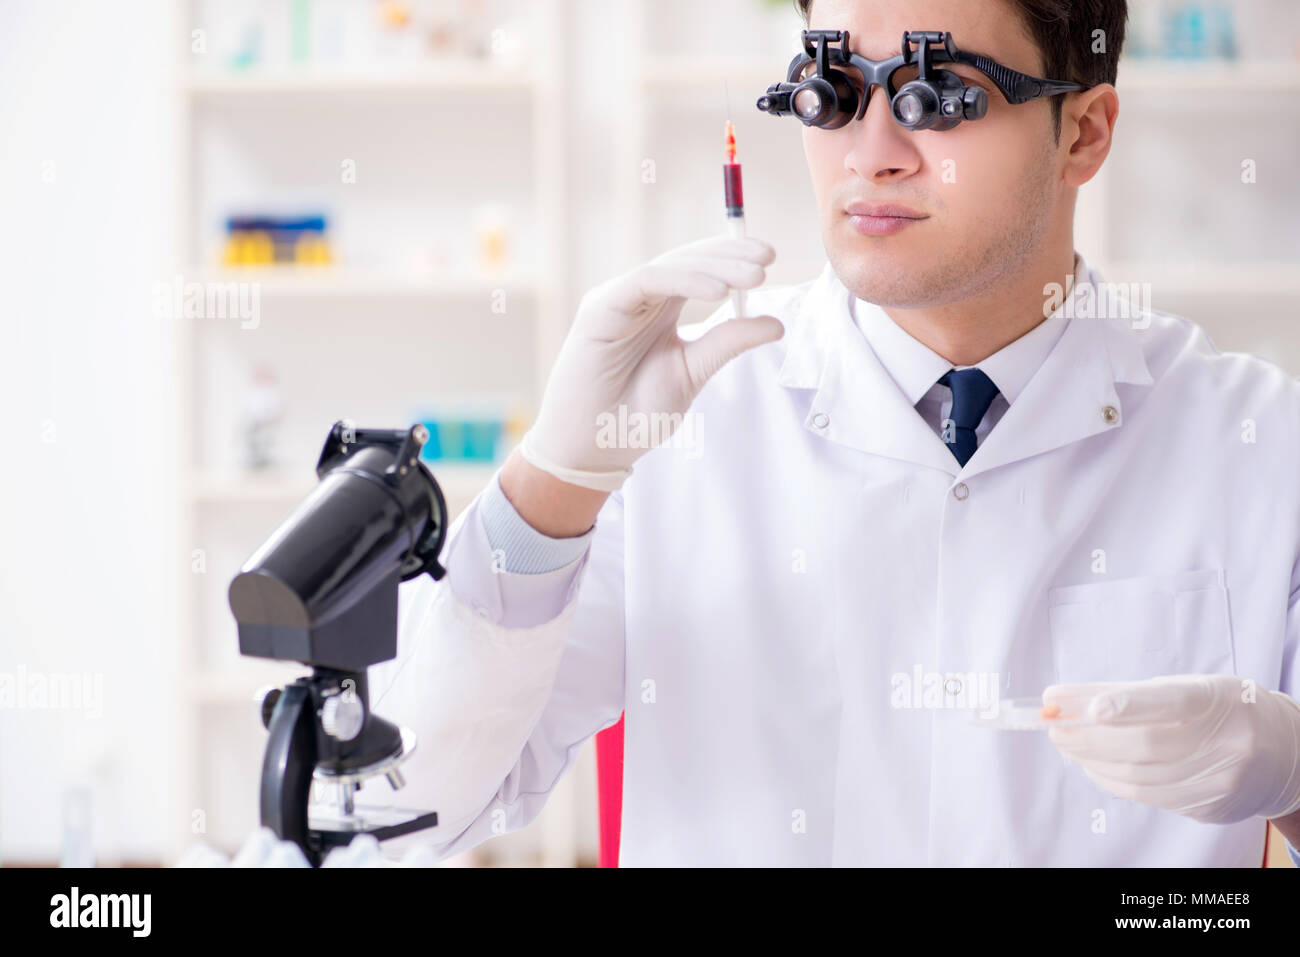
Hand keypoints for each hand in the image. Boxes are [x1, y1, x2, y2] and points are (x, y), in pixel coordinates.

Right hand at [519, 235, 781, 491]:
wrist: (593, 447)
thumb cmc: (635, 414)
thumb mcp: (693, 372)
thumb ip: (728, 343)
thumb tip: (777, 324)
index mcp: (661, 311)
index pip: (700, 272)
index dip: (733, 260)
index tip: (770, 261)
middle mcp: (641, 299)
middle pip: (688, 262)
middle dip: (729, 256)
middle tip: (767, 258)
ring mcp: (620, 299)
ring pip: (671, 267)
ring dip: (714, 267)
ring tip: (752, 276)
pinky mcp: (601, 307)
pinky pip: (646, 282)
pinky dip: (683, 281)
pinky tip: (717, 292)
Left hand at [1044, 675, 1299, 823]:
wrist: (1282, 753)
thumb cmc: (1219, 711)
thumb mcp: (1185, 689)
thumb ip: (1125, 692)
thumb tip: (1062, 700)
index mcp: (1217, 700)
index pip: (1169, 702)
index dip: (1126, 704)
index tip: (1086, 707)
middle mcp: (1225, 743)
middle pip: (1143, 745)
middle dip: (1088, 737)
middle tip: (1053, 727)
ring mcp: (1219, 780)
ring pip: (1140, 775)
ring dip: (1092, 760)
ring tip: (1066, 744)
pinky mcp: (1210, 808)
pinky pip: (1147, 796)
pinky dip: (1111, 780)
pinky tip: (1093, 766)